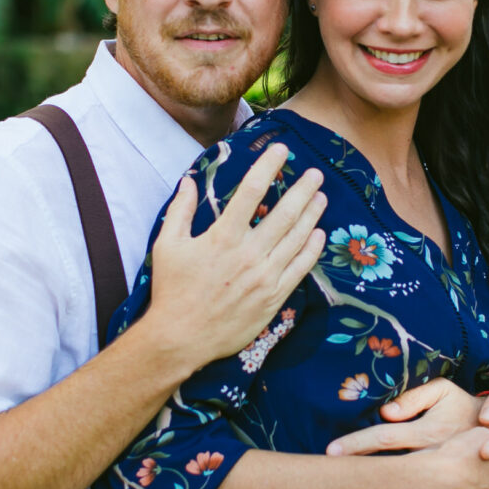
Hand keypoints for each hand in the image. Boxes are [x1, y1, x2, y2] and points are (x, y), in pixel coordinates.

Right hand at [145, 144, 325, 367]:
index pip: (252, 191)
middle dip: (303, 189)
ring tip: (321, 197)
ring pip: (297, 238)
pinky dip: (312, 249)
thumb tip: (187, 181)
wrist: (181, 338)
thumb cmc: (172, 290)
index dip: (268, 166)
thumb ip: (180, 210)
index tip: (281, 150)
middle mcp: (249, 253)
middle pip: (285, 213)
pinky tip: (319, 235)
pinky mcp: (274, 298)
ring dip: (312, 215)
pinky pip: (300, 268)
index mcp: (223, 236)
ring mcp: (265, 276)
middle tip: (316, 173)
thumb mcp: (167, 245)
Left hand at [327, 376, 488, 488]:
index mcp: (429, 434)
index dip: (358, 444)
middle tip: (332, 481)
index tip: (331, 451)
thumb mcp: (445, 394)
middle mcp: (437, 461)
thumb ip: (416, 398)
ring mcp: (452, 486)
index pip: (386, 437)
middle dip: (364, 481)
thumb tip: (386, 412)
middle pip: (394, 472)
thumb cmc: (471, 410)